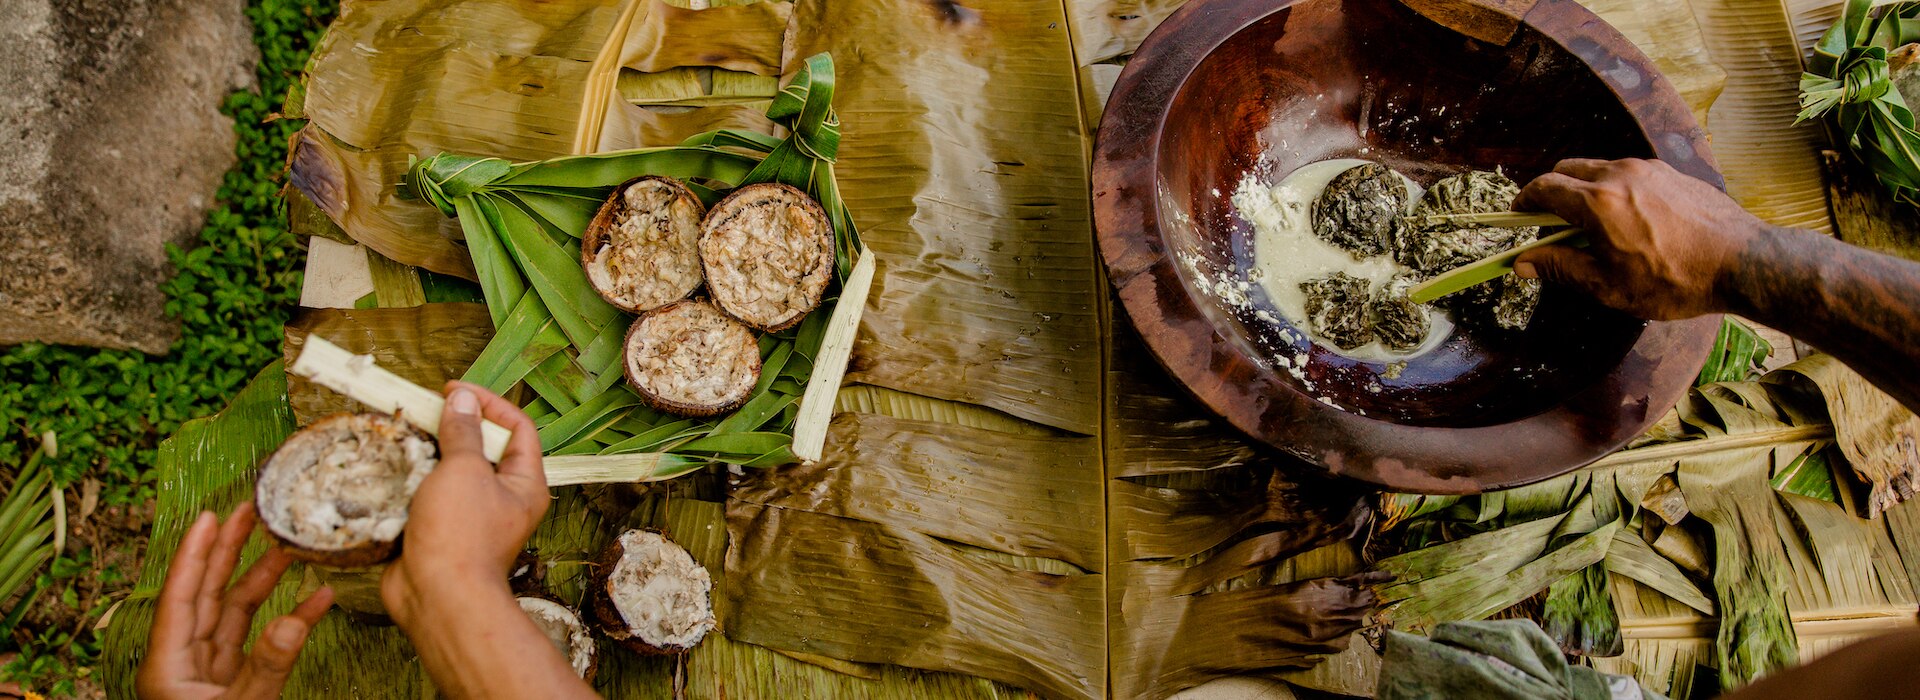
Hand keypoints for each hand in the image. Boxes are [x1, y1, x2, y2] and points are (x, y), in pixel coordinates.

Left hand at [136, 504, 333, 698]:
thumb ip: (265, 668)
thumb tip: (292, 623)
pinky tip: (317, 601)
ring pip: (235, 612)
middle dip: (227, 550)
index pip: (179, 597)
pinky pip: (260, 640)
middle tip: (248, 513)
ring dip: (263, 579)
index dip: (194, 554)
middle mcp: (185, 660)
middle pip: (206, 593)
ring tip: (287, 547)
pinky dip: (288, 621)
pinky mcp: (233, 680)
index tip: (209, 517)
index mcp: (168, 666)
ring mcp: (210, 670)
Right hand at [380, 382, 547, 627]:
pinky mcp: (437, 529)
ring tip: (403, 434)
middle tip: (424, 410)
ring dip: (426, 452)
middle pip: (480, 447)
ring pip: (447, 471)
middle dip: (452, 426)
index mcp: (523, 483)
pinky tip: (390, 465)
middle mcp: (500, 498)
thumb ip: (463, 432)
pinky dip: (409, 479)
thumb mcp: (464, 471)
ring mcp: (467, 515)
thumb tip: (462, 400)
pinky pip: (424, 495)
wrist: (436, 598)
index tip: (454, 390)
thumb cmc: (461, 536)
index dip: (488, 403)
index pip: (517, 428)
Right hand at [1512, 158, 1768, 319]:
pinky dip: (1616, 189)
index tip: (1518, 215)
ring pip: (1600, 169)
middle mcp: (1620, 174)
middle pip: (1568, 169)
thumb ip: (1561, 268)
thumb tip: (1523, 263)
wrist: (1743, 261)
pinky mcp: (1672, 172)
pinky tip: (1631, 220)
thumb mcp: (1608, 286)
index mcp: (1597, 202)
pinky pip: (1630, 173)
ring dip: (1586, 190)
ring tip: (1595, 225)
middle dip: (1552, 192)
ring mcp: (1649, 169)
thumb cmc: (1676, 280)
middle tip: (1552, 223)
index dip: (1524, 201)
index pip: (1544, 188)